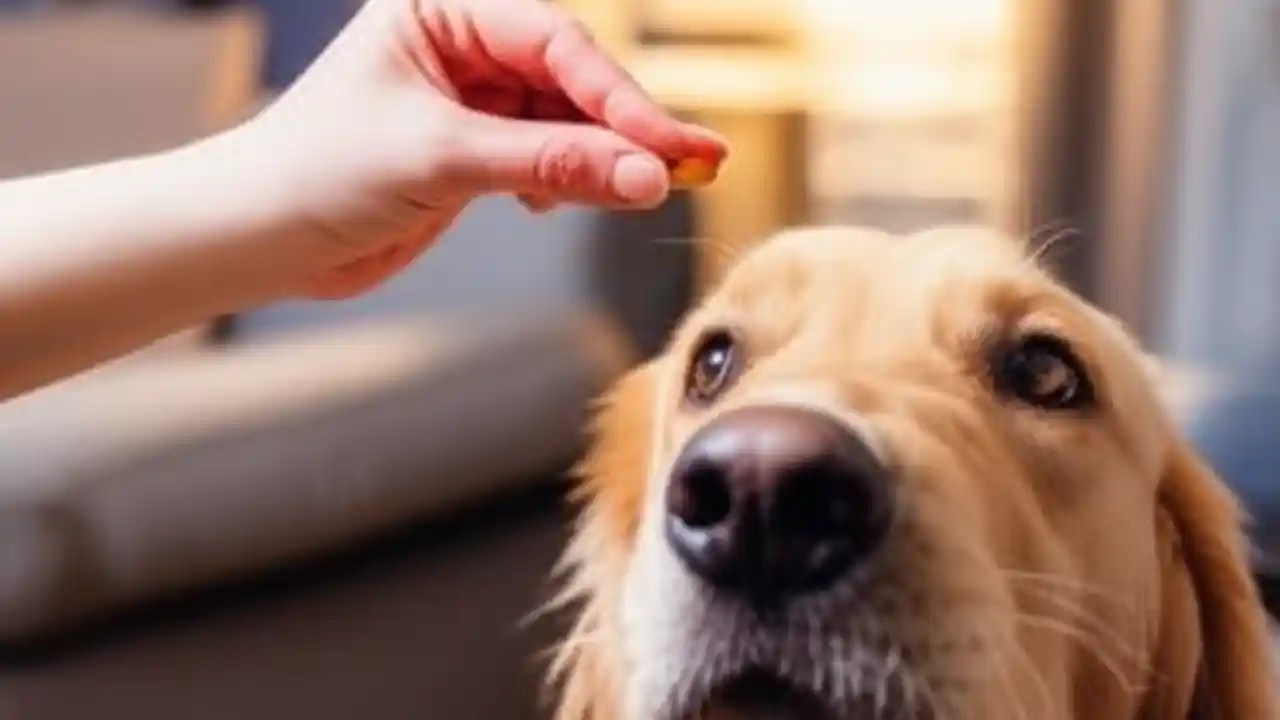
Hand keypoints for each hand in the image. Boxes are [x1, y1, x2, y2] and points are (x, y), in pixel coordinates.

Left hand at [244, 0, 726, 298]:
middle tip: (693, 165)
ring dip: (607, 158)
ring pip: (566, 122)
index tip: (670, 146)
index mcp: (441, 8)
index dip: (619, 98)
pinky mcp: (473, 152)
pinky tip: (585, 198)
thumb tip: (645, 176)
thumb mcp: (443, 159)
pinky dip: (573, 182)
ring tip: (656, 187)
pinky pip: (547, 159)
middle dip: (627, 127)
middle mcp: (461, 46)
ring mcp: (471, 101)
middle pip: (571, 79)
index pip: (555, 43)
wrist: (258, 235)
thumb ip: (550, 165)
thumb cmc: (318, 171)